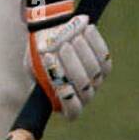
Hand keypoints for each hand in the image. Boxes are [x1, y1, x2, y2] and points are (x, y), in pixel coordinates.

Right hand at [22, 0, 111, 118]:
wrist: (52, 40)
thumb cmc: (38, 56)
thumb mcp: (33, 64)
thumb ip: (40, 68)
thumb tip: (50, 60)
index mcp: (65, 104)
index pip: (72, 110)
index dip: (66, 95)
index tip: (55, 76)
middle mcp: (84, 96)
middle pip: (83, 85)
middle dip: (73, 64)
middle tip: (63, 46)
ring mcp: (96, 82)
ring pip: (95, 70)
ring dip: (83, 52)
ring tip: (72, 35)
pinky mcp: (105, 65)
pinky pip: (103, 56)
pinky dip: (95, 42)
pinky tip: (87, 29)